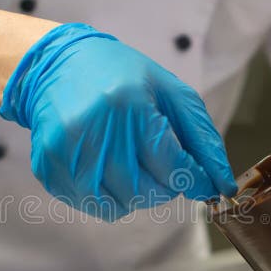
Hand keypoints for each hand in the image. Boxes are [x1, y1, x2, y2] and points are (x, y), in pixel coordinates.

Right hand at [0, 23, 236, 220]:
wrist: (57, 64)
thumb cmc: (121, 77)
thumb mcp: (170, 92)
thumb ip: (201, 139)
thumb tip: (222, 185)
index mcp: (130, 108)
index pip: (173, 167)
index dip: (194, 181)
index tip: (201, 183)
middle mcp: (96, 132)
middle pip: (146, 192)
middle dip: (164, 186)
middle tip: (161, 165)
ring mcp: (67, 153)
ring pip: (119, 205)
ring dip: (136, 194)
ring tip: (132, 163)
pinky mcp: (49, 167)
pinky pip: (91, 205)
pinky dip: (109, 196)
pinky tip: (107, 168)